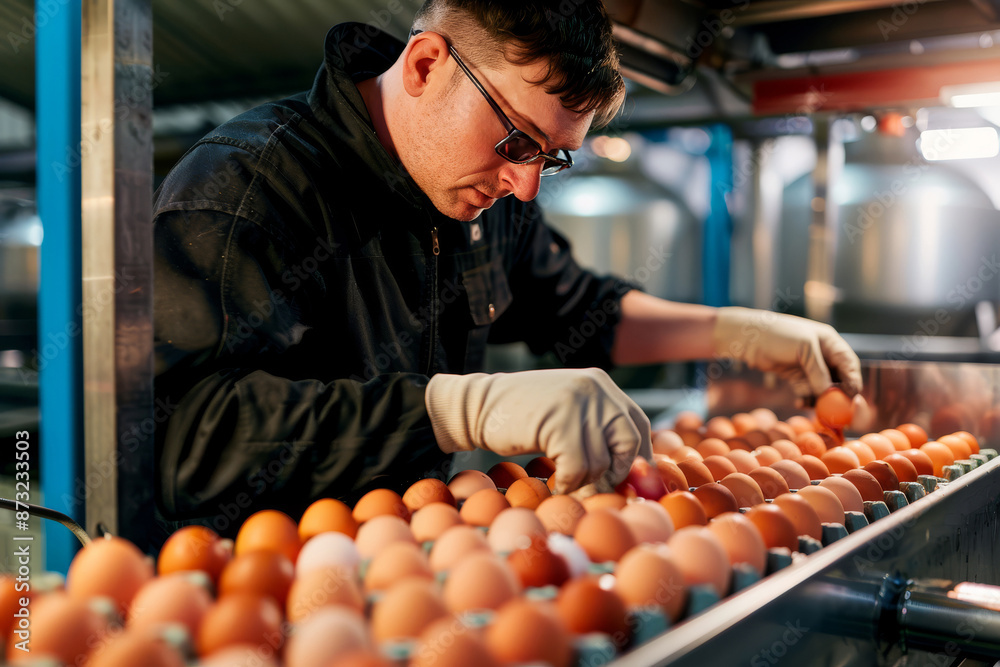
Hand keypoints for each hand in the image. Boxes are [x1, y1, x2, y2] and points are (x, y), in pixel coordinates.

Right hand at [425, 368, 651, 494]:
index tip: (624, 480)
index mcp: (601, 384)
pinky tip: (554, 479)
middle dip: (616, 473)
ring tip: (564, 478)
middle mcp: (596, 389)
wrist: (478, 406)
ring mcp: (578, 403)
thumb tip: (632, 474)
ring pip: (601, 462)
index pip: (639, 425)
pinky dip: (567, 482)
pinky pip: (578, 468)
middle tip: (594, 487)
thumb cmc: (523, 417)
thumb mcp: (568, 412)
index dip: (637, 458)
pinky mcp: (559, 422)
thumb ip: (597, 429)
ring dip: (583, 481)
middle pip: (629, 443)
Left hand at [712, 307, 861, 397]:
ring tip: (815, 409)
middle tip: (836, 411)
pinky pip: (807, 391)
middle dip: (838, 395)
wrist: (748, 336)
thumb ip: (818, 371)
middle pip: (838, 378)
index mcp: (830, 342)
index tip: (851, 398)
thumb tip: (830, 395)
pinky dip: (806, 399)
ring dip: (821, 400)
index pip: (849, 364)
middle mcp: (822, 354)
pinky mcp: (795, 375)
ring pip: (822, 388)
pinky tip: (799, 403)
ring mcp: (808, 366)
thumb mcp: (803, 349)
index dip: (853, 381)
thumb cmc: (778, 334)